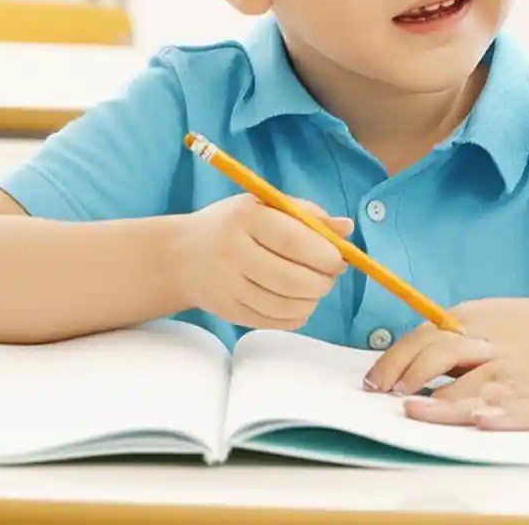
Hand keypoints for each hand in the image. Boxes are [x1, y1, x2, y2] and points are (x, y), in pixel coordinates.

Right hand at [168, 193, 351, 329]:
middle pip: (292, 280)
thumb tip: (347, 228)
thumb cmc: (234, 225)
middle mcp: (232, 252)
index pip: (295, 241)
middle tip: (329, 275)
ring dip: (312, 300)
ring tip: (314, 288)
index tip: (339, 259)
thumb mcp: (266, 206)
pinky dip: (296, 315)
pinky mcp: (227, 311)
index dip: (326, 255)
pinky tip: (297, 302)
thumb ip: (308, 215)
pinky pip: (274, 321)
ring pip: (286, 305)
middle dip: (323, 282)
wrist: (180, 255)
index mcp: (246, 218)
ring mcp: (227, 286)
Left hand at [363, 298, 528, 397]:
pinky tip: (440, 409)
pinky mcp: (513, 370)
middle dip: (395, 370)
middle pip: (424, 345)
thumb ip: (461, 337)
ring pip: (441, 360)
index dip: (392, 358)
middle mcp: (476, 327)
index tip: (374, 379)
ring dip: (416, 381)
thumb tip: (426, 359)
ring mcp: (493, 348)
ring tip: (403, 402)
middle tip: (377, 391)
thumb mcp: (494, 322)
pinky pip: (474, 386)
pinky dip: (453, 398)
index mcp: (468, 315)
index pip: (419, 335)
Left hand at [403, 355, 528, 433]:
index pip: (509, 395)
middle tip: (391, 402)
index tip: (414, 404)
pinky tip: (488, 419)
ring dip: (465, 408)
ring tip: (417, 414)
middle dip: (443, 399)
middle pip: (499, 393)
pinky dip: (518, 417)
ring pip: (519, 402)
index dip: (459, 399)